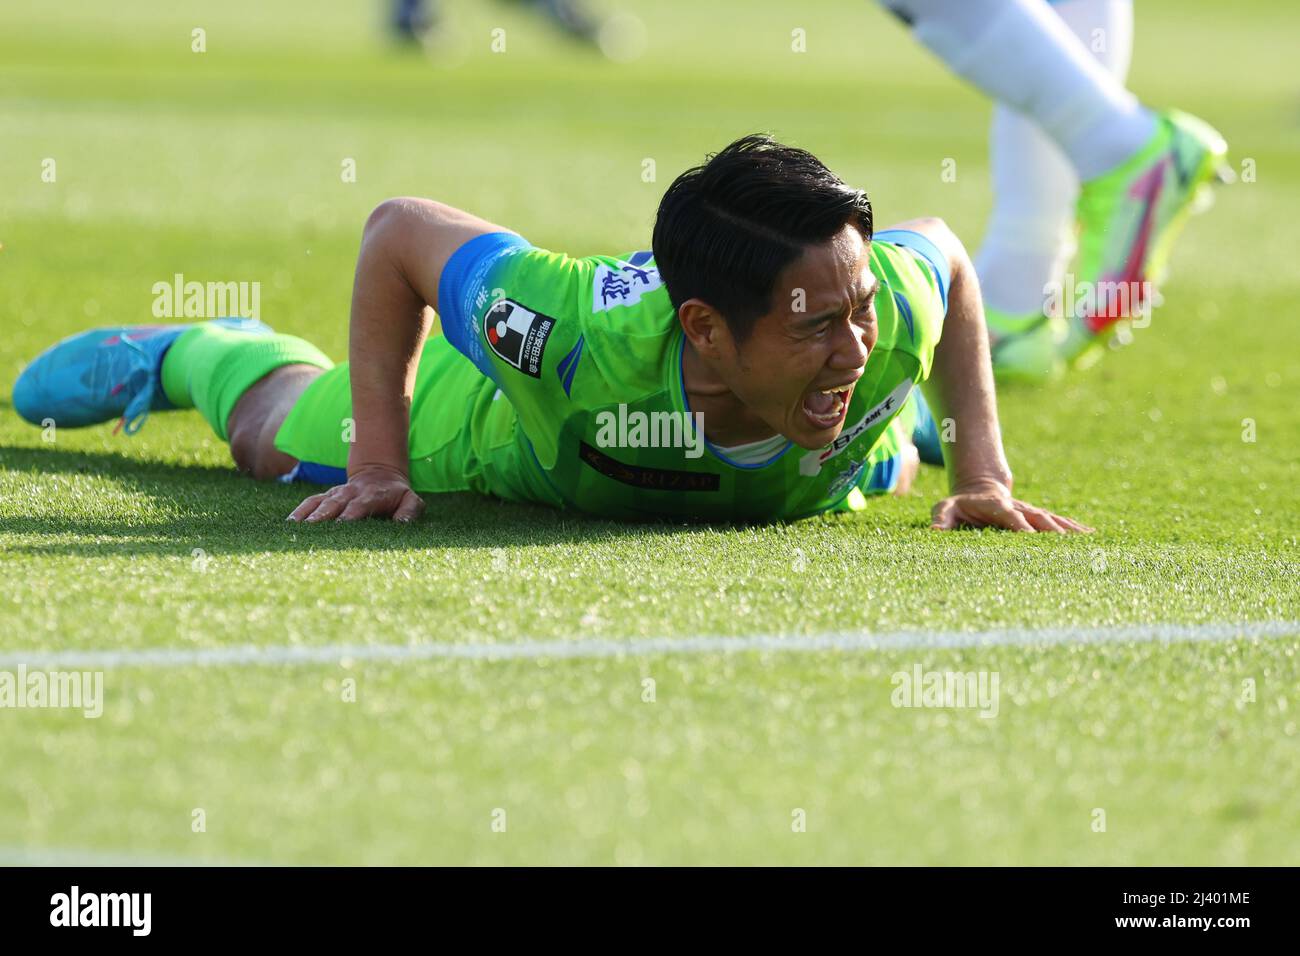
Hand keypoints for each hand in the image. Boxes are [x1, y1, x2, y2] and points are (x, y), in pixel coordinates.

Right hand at [288, 464, 424, 522]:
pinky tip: (289, 524)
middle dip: (323, 515)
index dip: (350, 515)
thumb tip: (402, 524)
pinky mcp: (326, 497)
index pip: (360, 506)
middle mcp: (351, 494)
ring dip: (307, 514)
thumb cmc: (397, 494)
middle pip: (335, 504)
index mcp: (372, 496)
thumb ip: (409, 512)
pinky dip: (300, 511)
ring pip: (320, 502)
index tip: (341, 525)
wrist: (379, 473)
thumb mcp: (411, 500)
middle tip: (311, 528)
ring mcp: (336, 494)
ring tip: (295, 527)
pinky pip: (311, 502)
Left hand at [930, 480, 1091, 532]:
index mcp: (997, 506)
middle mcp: (1018, 508)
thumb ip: (941, 519)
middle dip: (1053, 531)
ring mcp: (1030, 511)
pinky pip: (1059, 522)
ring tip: (1088, 542)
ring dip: (1069, 530)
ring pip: (1052, 520)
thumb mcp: (944, 509)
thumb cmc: (958, 505)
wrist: (977, 489)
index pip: (1011, 517)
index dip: (1021, 526)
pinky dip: (1074, 528)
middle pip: (1038, 518)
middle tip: (1068, 546)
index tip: (1032, 537)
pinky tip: (1092, 537)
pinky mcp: (1038, 516)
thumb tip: (933, 531)